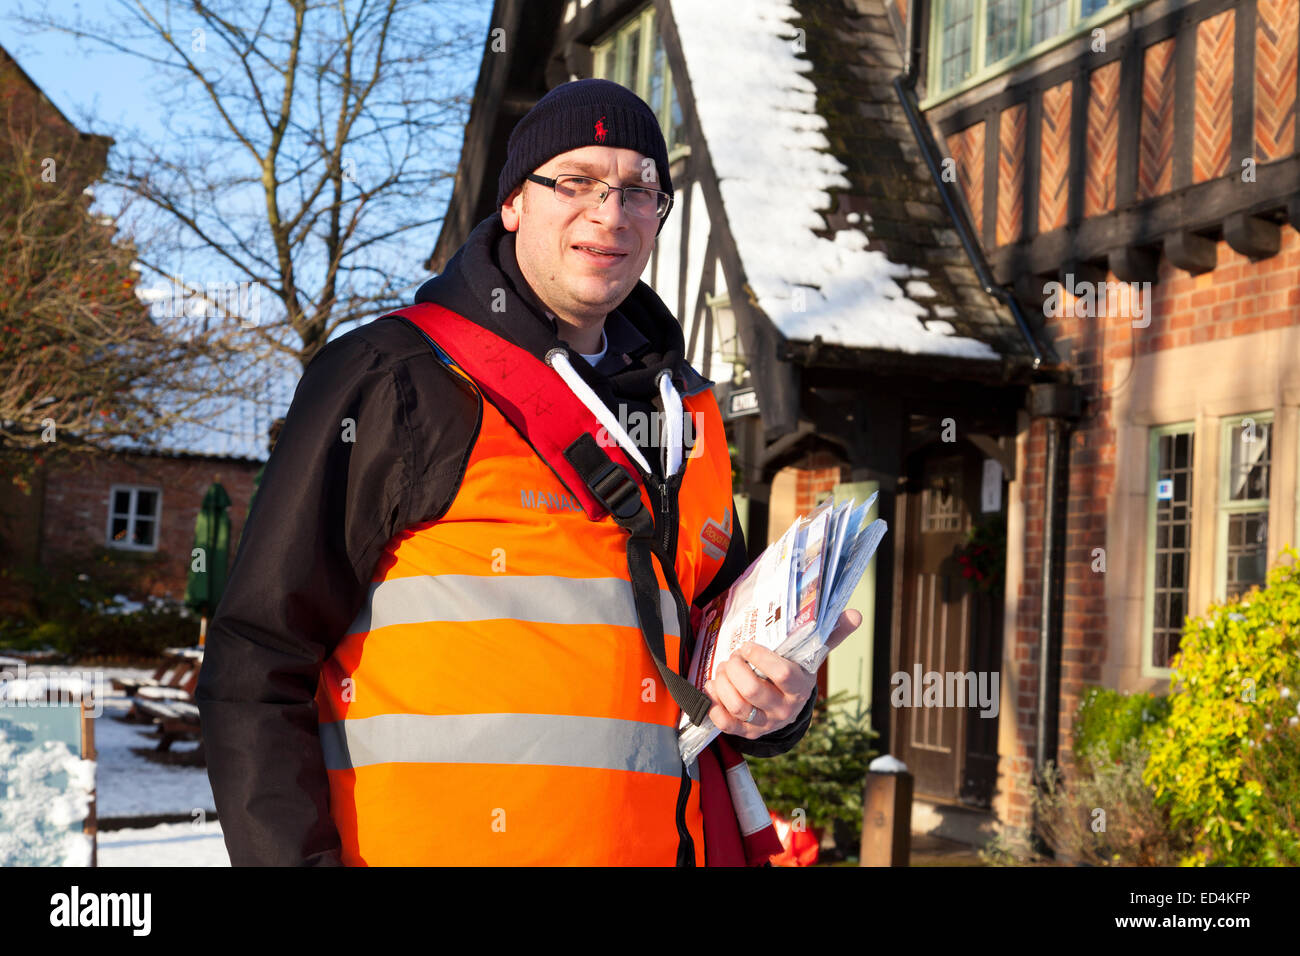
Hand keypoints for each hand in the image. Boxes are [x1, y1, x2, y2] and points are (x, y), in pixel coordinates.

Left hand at [703, 609, 862, 739]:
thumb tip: (856, 614)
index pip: (782, 673)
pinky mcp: (747, 732)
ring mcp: (765, 723)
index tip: (747, 645)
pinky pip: (726, 724)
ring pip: (737, 706)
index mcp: (800, 688)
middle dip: (736, 669)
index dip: (761, 657)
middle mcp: (784, 709)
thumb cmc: (796, 673)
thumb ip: (831, 634)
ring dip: (722, 684)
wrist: (788, 708)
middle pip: (753, 690)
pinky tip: (712, 688)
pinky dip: (714, 705)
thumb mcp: (812, 656)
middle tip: (732, 657)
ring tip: (723, 669)